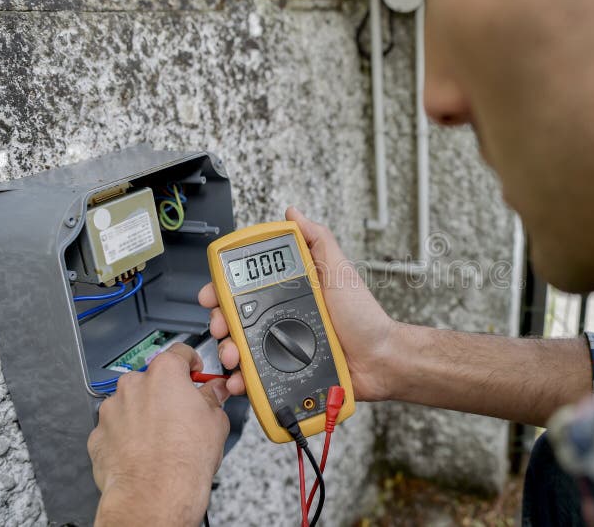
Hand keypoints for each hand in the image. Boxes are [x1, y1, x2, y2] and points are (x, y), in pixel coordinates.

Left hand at [88, 344, 229, 525]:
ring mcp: (111, 410)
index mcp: (164, 374)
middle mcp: (133, 385)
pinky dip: (127, 436)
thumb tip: (214, 392)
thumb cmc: (183, 460)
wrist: (155, 494)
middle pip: (152, 379)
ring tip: (161, 438)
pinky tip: (144, 451)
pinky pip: (115, 428)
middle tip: (181, 413)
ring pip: (131, 403)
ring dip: (143, 414)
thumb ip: (212, 398)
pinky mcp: (98, 435)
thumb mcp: (216, 421)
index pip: (179, 353)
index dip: (190, 362)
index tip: (194, 372)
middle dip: (165, 393)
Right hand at [198, 206, 398, 401]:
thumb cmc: (364, 318)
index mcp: (290, 294)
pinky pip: (256, 377)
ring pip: (241, 349)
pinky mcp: (286, 374)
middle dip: (221, 322)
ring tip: (234, 355)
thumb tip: (294, 213)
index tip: (213, 293)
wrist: (380, 360)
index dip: (224, 288)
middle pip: (236, 319)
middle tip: (222, 326)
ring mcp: (283, 348)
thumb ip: (317, 241)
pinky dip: (242, 379)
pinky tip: (240, 379)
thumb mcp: (339, 271)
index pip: (247, 287)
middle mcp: (282, 319)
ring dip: (228, 352)